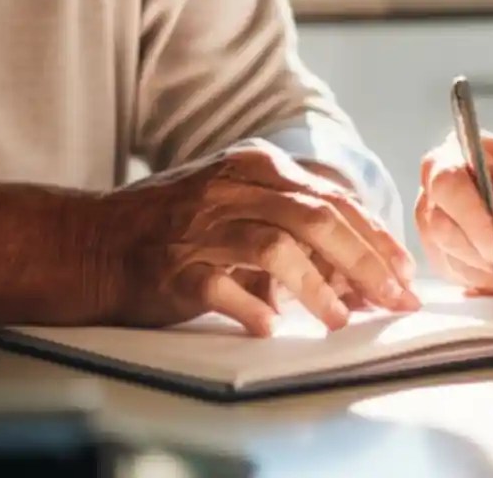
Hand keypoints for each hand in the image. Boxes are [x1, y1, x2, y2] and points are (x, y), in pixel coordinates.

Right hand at [91, 141, 419, 334]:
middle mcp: (231, 188)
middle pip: (317, 219)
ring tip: (342, 320)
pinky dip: (253, 308)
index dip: (374, 237)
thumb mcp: (235, 200)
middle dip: (366, 262)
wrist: (88, 241)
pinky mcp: (173, 266)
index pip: (332, 198)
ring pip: (278, 249)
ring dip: (318, 289)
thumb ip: (292, 219)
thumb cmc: (172, 226)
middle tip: (395, 298)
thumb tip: (360, 264)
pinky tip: (272, 326)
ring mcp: (200, 226)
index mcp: (254, 166)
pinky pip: (224, 288)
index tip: (404, 271)